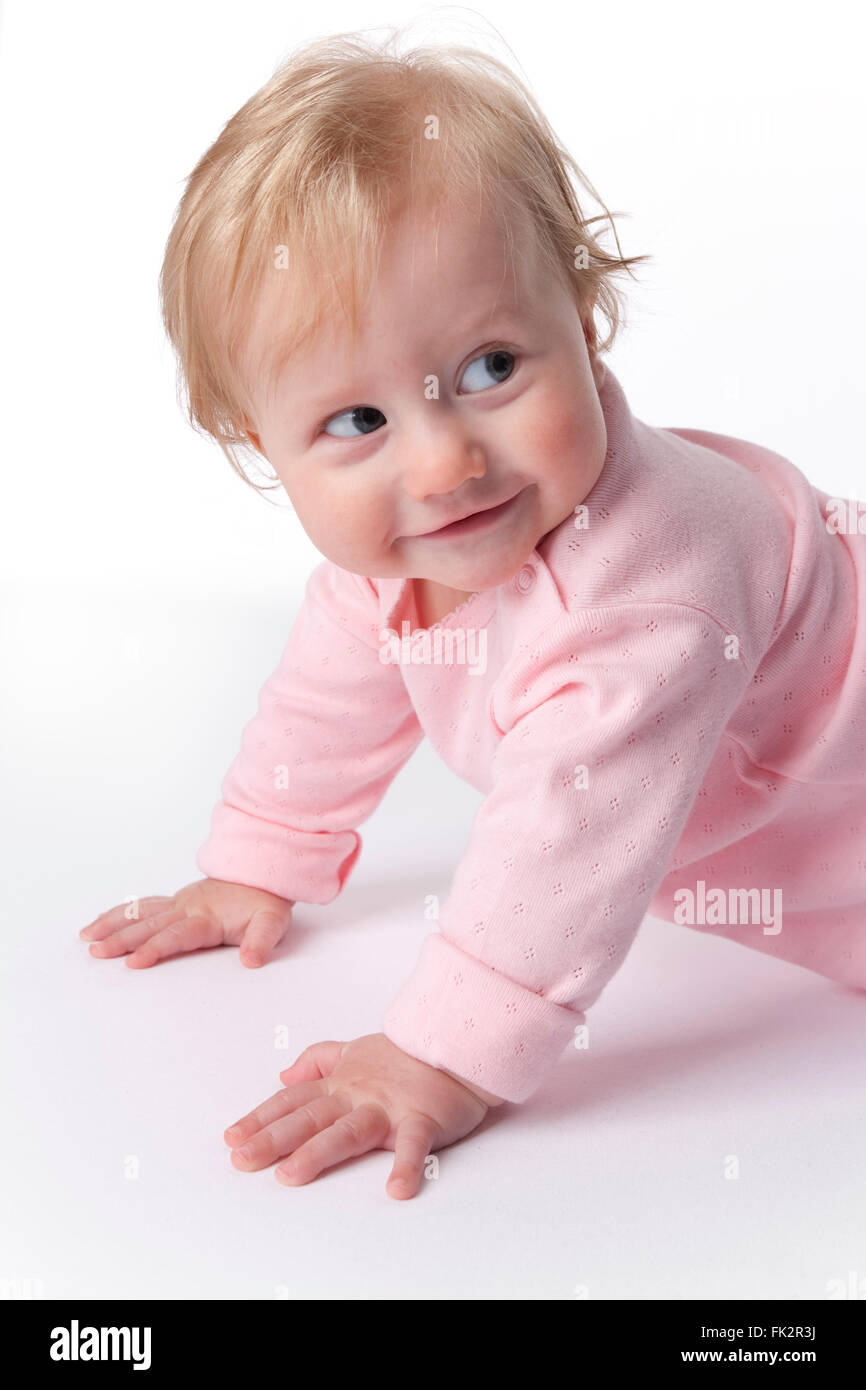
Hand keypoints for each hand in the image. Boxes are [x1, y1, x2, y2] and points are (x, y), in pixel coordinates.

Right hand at [79, 877, 293, 968]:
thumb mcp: (273, 922)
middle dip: (122, 939)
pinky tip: (100, 922)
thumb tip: (252, 961)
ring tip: (87, 938)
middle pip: (150, 925)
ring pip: (140, 914)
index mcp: (207, 917)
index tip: (134, 961)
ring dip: (113, 925)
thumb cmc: (265, 903)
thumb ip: (261, 941)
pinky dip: (120, 914)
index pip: (177, 934)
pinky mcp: (175, 902)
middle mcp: (187, 908)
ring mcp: (179, 903)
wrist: (263, 874)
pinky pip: (143, 907)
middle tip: (97, 952)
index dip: (155, 948)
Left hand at [224, 1033, 504, 1199]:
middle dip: (273, 1139)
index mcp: (342, 1082)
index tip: (232, 1139)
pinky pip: (414, 1144)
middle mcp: (359, 1094)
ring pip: (349, 1130)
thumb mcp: (356, 1048)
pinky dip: (406, 1165)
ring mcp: (389, 1106)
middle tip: (242, 1160)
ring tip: (291, 1176)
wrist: (457, 1043)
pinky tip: (395, 1190)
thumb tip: (283, 1076)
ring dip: (319, 1153)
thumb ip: (319, 1060)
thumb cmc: (408, 1053)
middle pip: (310, 1118)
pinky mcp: (423, 1117)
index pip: (294, 1101)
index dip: (261, 1119)